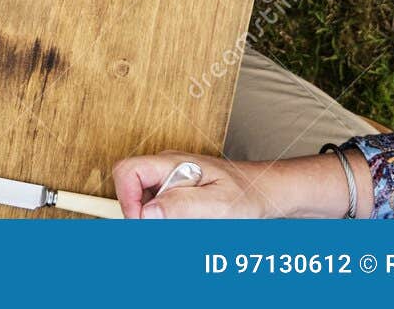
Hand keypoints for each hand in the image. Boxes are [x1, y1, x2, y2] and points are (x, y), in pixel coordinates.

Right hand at [114, 153, 274, 218]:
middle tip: (171, 230)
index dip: (128, 200)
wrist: (266, 192)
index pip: (127, 172)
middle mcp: (165, 169)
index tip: (145, 223)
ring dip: (162, 224)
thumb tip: (145, 214)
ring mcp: (170, 182)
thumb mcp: (219, 204)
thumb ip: (182, 206)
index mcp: (171, 164)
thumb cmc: (249, 193)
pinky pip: (162, 212)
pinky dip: (171, 225)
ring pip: (147, 207)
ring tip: (189, 228)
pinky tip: (191, 227)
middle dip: (146, 218)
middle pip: (133, 192)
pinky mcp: (177, 195)